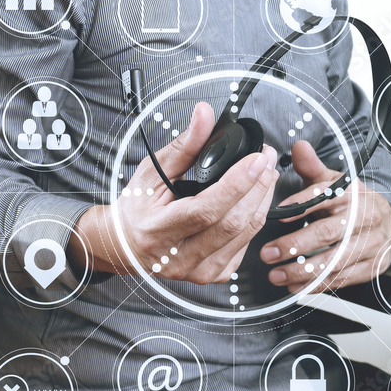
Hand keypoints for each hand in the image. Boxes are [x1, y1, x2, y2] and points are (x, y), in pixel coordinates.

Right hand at [71, 103, 278, 283]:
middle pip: (233, 222)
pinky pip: (245, 246)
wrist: (124, 245)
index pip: (205, 209)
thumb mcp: (151, 172)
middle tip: (266, 159)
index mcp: (157, 231)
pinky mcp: (213, 275)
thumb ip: (183, 145)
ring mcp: (198, 270)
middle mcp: (178, 257)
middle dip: (258, 186)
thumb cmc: (136, 209)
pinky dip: (254, 219)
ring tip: (264, 174)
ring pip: (246, 234)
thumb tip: (204, 115)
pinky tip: (252, 201)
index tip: (257, 159)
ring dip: (262, 199)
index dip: (236, 184)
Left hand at [260, 141, 390, 292]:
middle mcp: (364, 218)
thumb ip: (310, 167)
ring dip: (302, 271)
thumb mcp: (332, 180)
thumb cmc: (349, 200)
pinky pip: (344, 278)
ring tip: (276, 275)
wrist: (385, 217)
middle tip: (267, 253)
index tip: (278, 215)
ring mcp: (371, 244)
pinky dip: (317, 285)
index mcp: (352, 194)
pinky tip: (296, 286)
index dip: (301, 206)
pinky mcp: (373, 265)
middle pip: (327, 233)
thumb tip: (298, 147)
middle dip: (293, 246)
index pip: (325, 198)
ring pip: (335, 260)